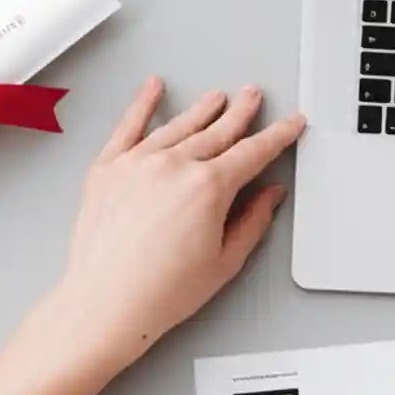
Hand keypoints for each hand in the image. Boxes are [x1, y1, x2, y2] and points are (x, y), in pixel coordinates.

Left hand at [57, 78, 305, 361]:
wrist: (104, 305)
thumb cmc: (159, 292)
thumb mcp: (225, 261)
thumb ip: (252, 221)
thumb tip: (268, 196)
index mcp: (209, 188)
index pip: (254, 151)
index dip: (278, 135)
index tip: (290, 124)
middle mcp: (174, 166)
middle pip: (218, 130)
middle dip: (241, 111)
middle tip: (252, 97)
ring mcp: (138, 163)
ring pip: (180, 124)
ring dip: (203, 108)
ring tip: (217, 97)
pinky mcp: (107, 168)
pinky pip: (128, 126)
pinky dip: (142, 104)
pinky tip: (152, 89)